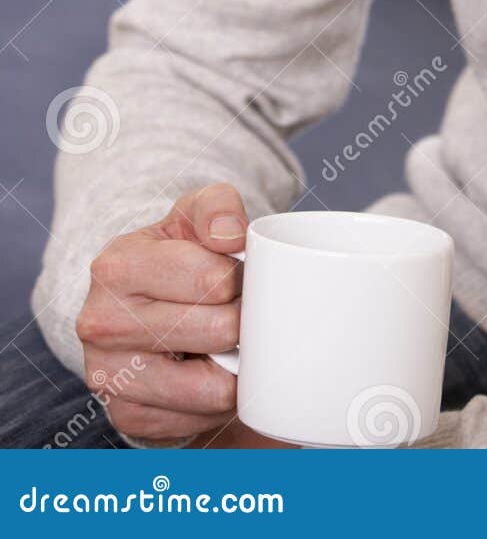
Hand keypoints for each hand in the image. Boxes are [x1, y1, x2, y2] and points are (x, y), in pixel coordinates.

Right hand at [75, 181, 249, 444]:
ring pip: (214, 385)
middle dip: (244, 322)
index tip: (236, 277)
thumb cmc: (178, 255)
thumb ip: (218, 207)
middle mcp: (101, 323)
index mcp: (116, 266)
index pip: (215, 279)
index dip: (242, 279)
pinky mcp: (125, 417)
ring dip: (236, 368)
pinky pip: (200, 420)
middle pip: (219, 330)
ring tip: (228, 345)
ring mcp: (107, 375)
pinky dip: (216, 402)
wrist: (140, 307)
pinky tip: (206, 373)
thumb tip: (232, 236)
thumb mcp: (193, 214)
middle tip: (239, 313)